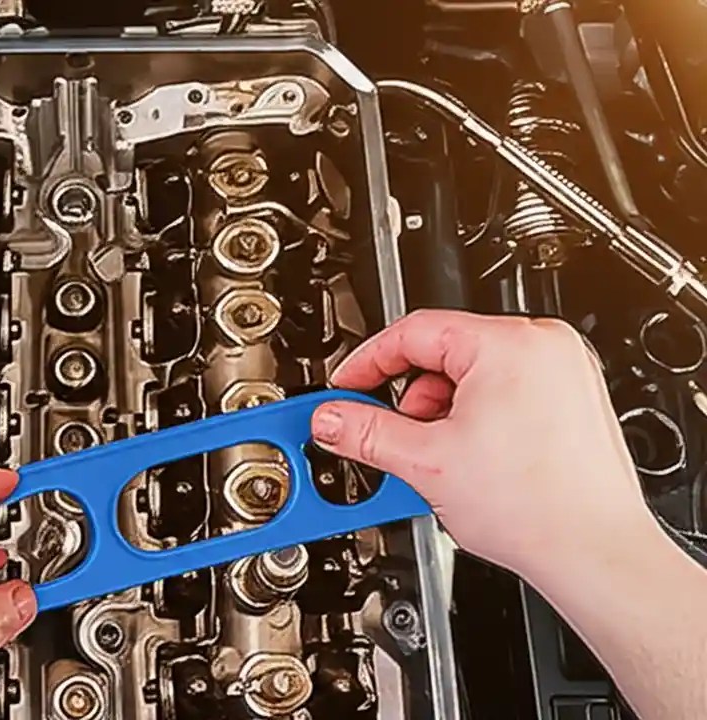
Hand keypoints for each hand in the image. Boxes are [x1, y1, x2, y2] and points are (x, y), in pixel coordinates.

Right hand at [309, 309, 654, 579]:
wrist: (594, 552)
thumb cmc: (537, 507)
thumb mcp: (426, 462)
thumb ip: (365, 432)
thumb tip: (330, 418)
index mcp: (509, 345)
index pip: (414, 331)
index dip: (367, 363)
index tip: (346, 388)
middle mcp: (543, 347)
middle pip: (443, 354)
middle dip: (408, 398)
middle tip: (389, 434)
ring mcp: (564, 372)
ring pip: (472, 376)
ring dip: (440, 413)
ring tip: (438, 458)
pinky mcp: (572, 400)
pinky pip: (503, 392)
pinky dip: (474, 419)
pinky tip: (467, 458)